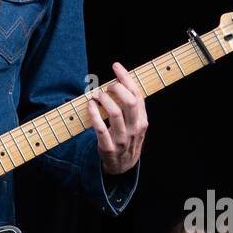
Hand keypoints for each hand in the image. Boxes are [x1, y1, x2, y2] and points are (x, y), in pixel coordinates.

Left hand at [86, 61, 146, 175]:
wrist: (123, 167)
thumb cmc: (127, 139)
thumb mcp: (136, 124)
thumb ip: (131, 107)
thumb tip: (120, 81)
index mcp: (142, 121)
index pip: (137, 94)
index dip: (126, 78)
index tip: (116, 66)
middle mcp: (134, 129)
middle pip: (129, 102)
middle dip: (116, 88)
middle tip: (106, 86)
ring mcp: (122, 139)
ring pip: (115, 113)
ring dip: (103, 100)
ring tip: (96, 95)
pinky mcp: (108, 148)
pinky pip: (100, 129)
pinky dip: (94, 114)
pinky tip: (90, 105)